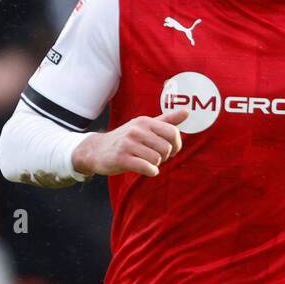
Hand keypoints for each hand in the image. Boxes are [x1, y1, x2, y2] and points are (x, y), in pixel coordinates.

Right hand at [72, 108, 187, 178]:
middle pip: (167, 148)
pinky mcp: (122, 158)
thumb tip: (187, 111)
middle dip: (165, 157)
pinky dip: (150, 171)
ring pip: (157, 159)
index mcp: (145, 121)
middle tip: (156, 158)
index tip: (172, 151)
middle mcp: (136, 130)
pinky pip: (146, 167)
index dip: (177, 145)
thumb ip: (166, 120)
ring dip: (155, 164)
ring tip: (146, 162)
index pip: (172, 132)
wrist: (97, 150)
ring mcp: (128, 144)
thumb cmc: (125, 139)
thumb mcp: (144, 126)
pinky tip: (146, 169)